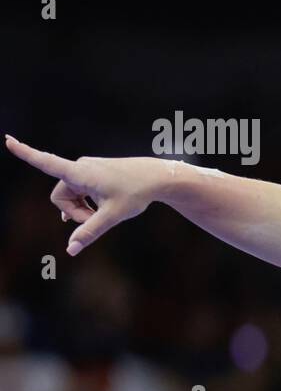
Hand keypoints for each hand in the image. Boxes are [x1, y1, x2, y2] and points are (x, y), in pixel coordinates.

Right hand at [5, 135, 171, 255]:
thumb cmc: (136, 193)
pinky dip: (85, 202)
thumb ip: (90, 232)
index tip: (8, 141)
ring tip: (102, 213)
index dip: (25, 153)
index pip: (46, 162)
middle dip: (74, 212)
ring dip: (81, 208)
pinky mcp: (91, 171)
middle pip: (60, 197)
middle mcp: (79, 167)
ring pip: (70, 196)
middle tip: (96, 219)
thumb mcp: (112, 216)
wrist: (156, 177)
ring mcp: (85, 168)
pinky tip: (89, 212)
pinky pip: (78, 191)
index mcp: (80, 173)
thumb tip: (70, 250)